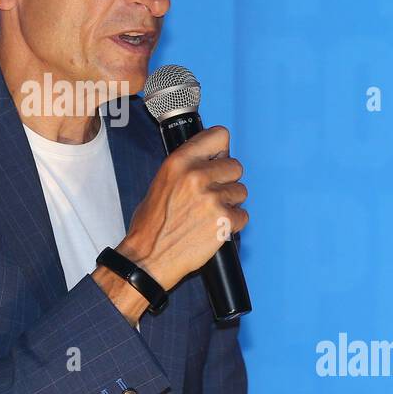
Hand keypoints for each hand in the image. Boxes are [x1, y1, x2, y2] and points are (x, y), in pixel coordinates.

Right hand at [116, 125, 247, 292]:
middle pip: (235, 166)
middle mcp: (196, 176)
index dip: (221, 150)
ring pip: (241, 191)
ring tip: (210, 214)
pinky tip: (214, 227)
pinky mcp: (224, 220)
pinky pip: (243, 215)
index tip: (219, 158)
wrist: (149, 257)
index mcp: (179, 162)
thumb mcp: (161, 182)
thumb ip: (187, 167)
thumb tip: (212, 160)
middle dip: (227, 180)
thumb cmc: (152, 225)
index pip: (219, 136)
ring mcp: (212, 198)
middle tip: (213, 194)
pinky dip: (233, 223)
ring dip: (230, 202)